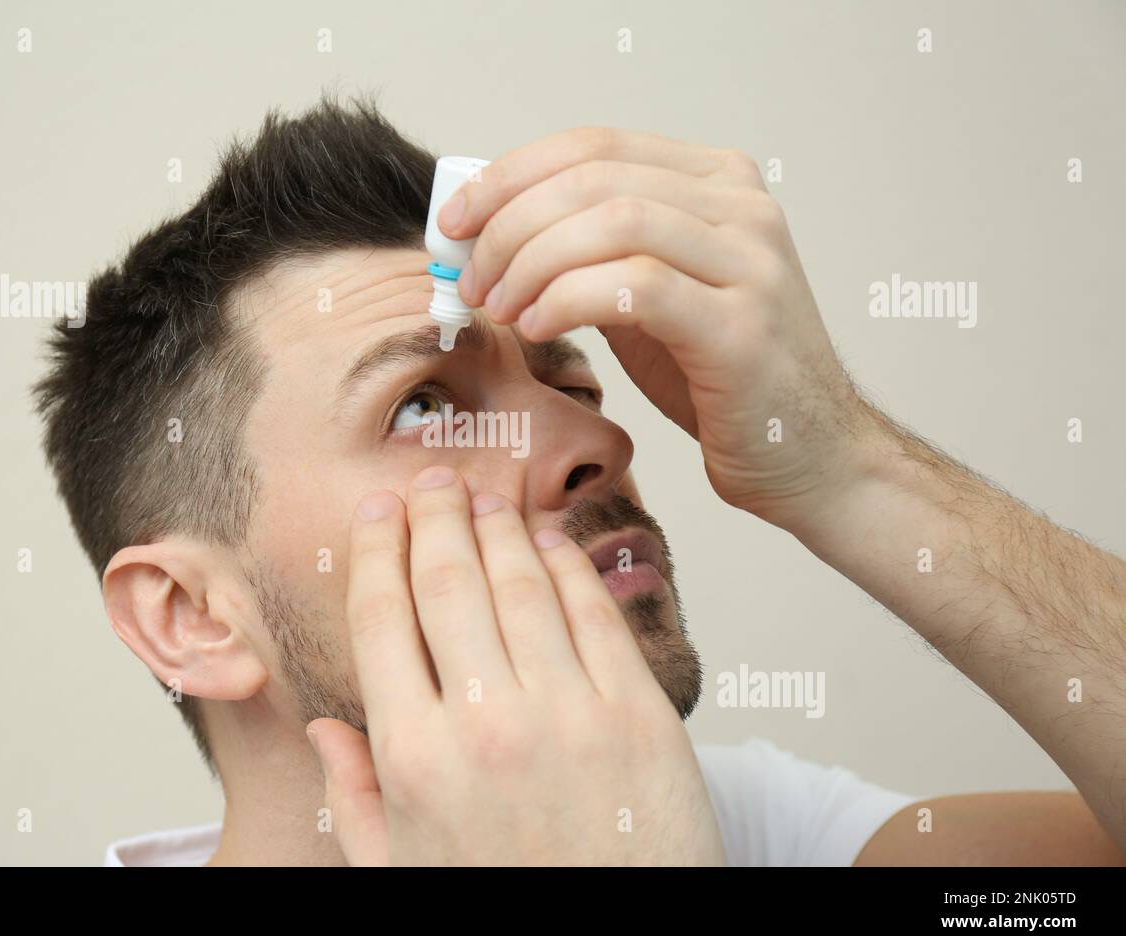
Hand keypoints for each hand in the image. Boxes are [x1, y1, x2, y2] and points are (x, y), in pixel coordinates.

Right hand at [308, 466, 724, 865]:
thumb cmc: (506, 908)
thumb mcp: (400, 872)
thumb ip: (354, 798)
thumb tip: (325, 729)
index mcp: (413, 756)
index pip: (382, 617)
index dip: (377, 550)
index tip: (376, 513)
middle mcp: (486, 721)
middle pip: (449, 581)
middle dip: (433, 516)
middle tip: (428, 480)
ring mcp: (569, 713)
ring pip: (520, 584)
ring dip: (496, 527)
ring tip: (482, 496)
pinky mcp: (640, 716)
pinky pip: (595, 615)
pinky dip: (568, 565)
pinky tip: (548, 541)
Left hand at [441, 127, 880, 533]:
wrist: (813, 457)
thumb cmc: (723, 379)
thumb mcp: (651, 297)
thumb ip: (594, 253)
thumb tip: (494, 230)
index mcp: (718, 183)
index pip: (593, 145)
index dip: (510, 175)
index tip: (457, 221)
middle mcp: (743, 206)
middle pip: (594, 176)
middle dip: (509, 224)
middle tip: (474, 278)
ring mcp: (751, 262)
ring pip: (612, 221)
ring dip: (532, 262)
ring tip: (502, 308)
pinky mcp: (742, 326)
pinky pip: (633, 286)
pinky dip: (567, 300)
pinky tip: (537, 327)